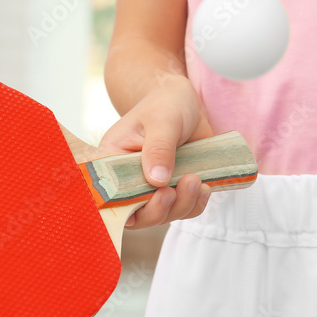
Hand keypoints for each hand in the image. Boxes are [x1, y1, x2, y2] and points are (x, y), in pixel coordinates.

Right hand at [99, 73, 214, 228]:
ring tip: (195, 181)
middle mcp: (130, 180)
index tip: (153, 196)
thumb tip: (157, 180)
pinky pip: (184, 209)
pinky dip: (196, 204)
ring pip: (164, 215)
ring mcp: (154, 187)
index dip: (128, 207)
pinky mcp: (175, 188)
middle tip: (175, 190)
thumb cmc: (164, 104)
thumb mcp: (161, 120)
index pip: (111, 197)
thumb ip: (158, 148)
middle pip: (139, 215)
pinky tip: (204, 188)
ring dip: (182, 205)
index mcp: (113, 163)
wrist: (184, 101)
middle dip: (160, 209)